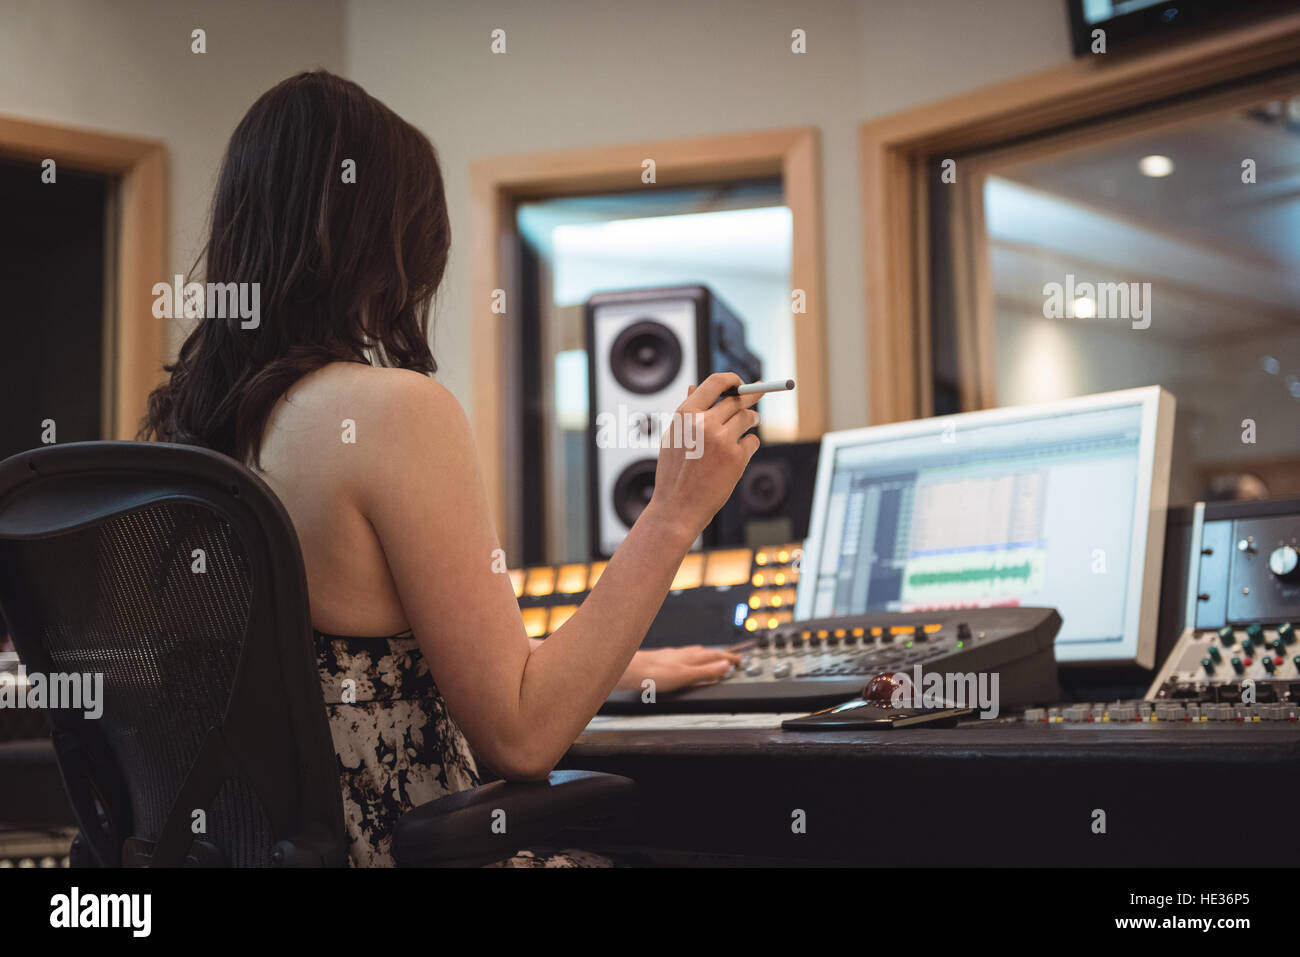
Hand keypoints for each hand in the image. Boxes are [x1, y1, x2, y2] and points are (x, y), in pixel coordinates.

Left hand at [617, 645, 741, 692]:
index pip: (715, 656)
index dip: (728, 658)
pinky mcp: (662, 659)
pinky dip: (690, 658)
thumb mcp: (686, 676)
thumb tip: (725, 665)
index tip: (739, 660)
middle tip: (729, 658)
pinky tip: (683, 661)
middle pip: (706, 652)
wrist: (631, 670)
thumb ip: (706, 671)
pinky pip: (682, 656)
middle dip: (719, 655)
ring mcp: (672, 655)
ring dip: (705, 655)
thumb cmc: (654, 673)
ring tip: (710, 657)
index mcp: (691, 657)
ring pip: (693, 653)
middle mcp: (683, 653)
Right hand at [646, 372, 760, 540]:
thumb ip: (687, 412)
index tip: (741, 383)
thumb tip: (694, 387)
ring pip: (748, 418)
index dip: (733, 380)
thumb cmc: (674, 473)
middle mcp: (704, 423)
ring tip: (749, 425)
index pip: (716, 382)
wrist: (677, 508)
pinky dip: (749, 445)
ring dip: (752, 420)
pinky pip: (752, 441)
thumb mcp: (673, 438)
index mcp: (686, 414)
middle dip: (750, 398)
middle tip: (758, 393)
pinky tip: (737, 455)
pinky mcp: (737, 457)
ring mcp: (722, 440)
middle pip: (737, 400)